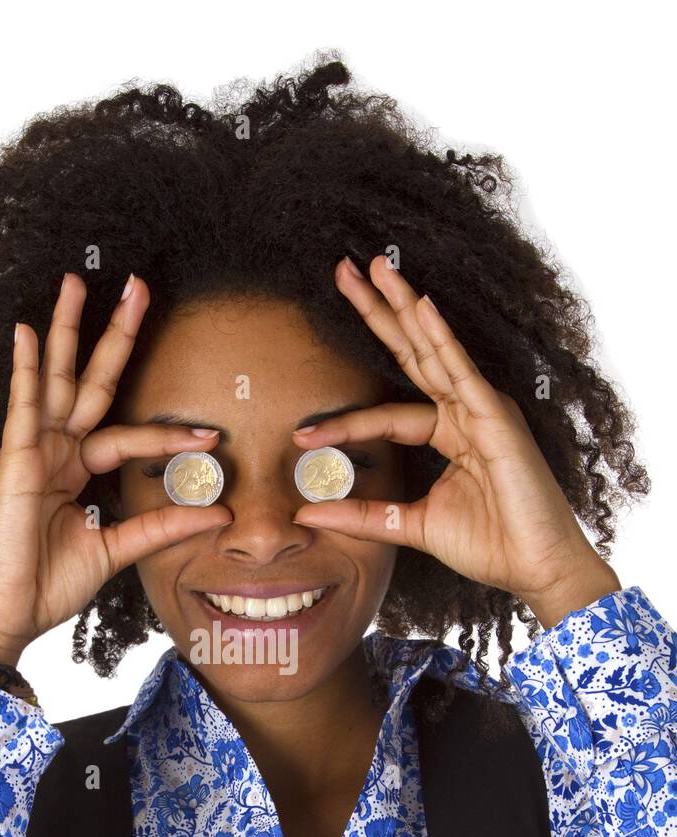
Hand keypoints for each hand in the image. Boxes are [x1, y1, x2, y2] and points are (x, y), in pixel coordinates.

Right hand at [0, 272, 229, 664]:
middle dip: (113, 335)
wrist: (8, 615)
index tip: (213, 436)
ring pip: (55, 380)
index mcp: (75, 470)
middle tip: (137, 286)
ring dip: (66, 331)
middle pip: (89, 382)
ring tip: (78, 283)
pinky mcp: (15, 463)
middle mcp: (55, 452)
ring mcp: (32, 452)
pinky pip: (22, 408)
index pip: (127, 435)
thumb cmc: (47, 584)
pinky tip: (26, 332)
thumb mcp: (116, 550)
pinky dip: (24, 370)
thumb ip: (160, 527)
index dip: (168, 432)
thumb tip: (218, 513)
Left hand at [290, 254, 619, 628]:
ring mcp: (482, 409)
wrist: (535, 567)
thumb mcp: (410, 527)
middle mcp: (465, 412)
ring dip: (404, 305)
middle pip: (411, 353)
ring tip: (375, 267)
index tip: (301, 434)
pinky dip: (440, 337)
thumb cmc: (489, 545)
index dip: (344, 422)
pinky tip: (419, 305)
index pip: (386, 415)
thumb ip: (362, 515)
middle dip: (378, 311)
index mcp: (449, 433)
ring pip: (433, 349)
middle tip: (344, 269)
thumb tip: (307, 512)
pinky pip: (460, 371)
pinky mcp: (495, 417)